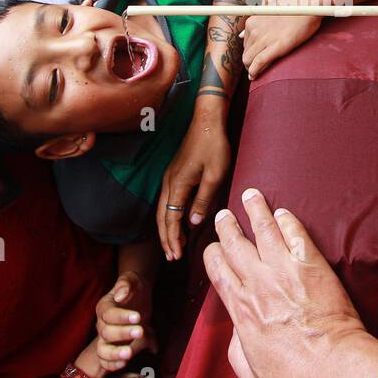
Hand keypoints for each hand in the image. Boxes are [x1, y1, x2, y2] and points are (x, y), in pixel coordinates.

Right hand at [95, 271, 154, 371]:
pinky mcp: (112, 348)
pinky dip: (112, 364)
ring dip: (115, 353)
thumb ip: (125, 283)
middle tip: (140, 331)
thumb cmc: (134, 287)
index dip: (122, 317)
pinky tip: (125, 363)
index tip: (138, 316)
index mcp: (104, 306)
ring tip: (129, 354)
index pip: (108, 314)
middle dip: (123, 334)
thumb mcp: (132, 279)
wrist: (138, 296)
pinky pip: (105, 361)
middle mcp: (102, 323)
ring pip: (102, 349)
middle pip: (106, 332)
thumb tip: (120, 295)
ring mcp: (106, 338)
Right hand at [157, 117, 229, 260]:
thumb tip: (193, 222)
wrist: (207, 120)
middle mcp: (168, 182)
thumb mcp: (214, 175)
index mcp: (177, 184)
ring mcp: (169, 177)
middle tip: (172, 256)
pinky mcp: (174, 173)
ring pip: (162, 209)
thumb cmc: (214, 146)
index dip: (173, 238)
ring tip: (172, 245)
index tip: (177, 255)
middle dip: (166, 238)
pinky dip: (169, 215)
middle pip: (162, 216)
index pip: (171, 218)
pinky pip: (167, 200)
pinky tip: (176, 221)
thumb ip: (203, 200)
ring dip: (166, 228)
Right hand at [202, 189, 377, 377]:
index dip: (213, 254)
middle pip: (236, 244)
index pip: (218, 270)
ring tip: (251, 195)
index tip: (213, 248)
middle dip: (228, 226)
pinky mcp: (313, 266)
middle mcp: (258, 283)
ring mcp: (286, 270)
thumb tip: (240, 334)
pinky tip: (284, 212)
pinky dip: (288, 220)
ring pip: (264, 229)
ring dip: (255, 210)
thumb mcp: (251, 376)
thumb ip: (238, 349)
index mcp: (241, 309)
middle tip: (224, 215)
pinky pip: (297, 234)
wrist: (335, 371)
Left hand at [242, 0, 321, 78]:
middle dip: (248, 62)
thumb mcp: (268, 13)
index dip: (249, 52)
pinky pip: (259, 63)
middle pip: (246, 52)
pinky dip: (254, 72)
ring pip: (249, 60)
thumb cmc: (292, 9)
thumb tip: (240, 36)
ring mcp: (264, 38)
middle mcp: (254, 30)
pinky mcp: (276, 47)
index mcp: (252, 22)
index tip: (254, 58)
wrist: (307, 5)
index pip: (245, 43)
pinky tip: (254, 77)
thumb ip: (255, 25)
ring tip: (254, 74)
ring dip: (250, 68)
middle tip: (254, 68)